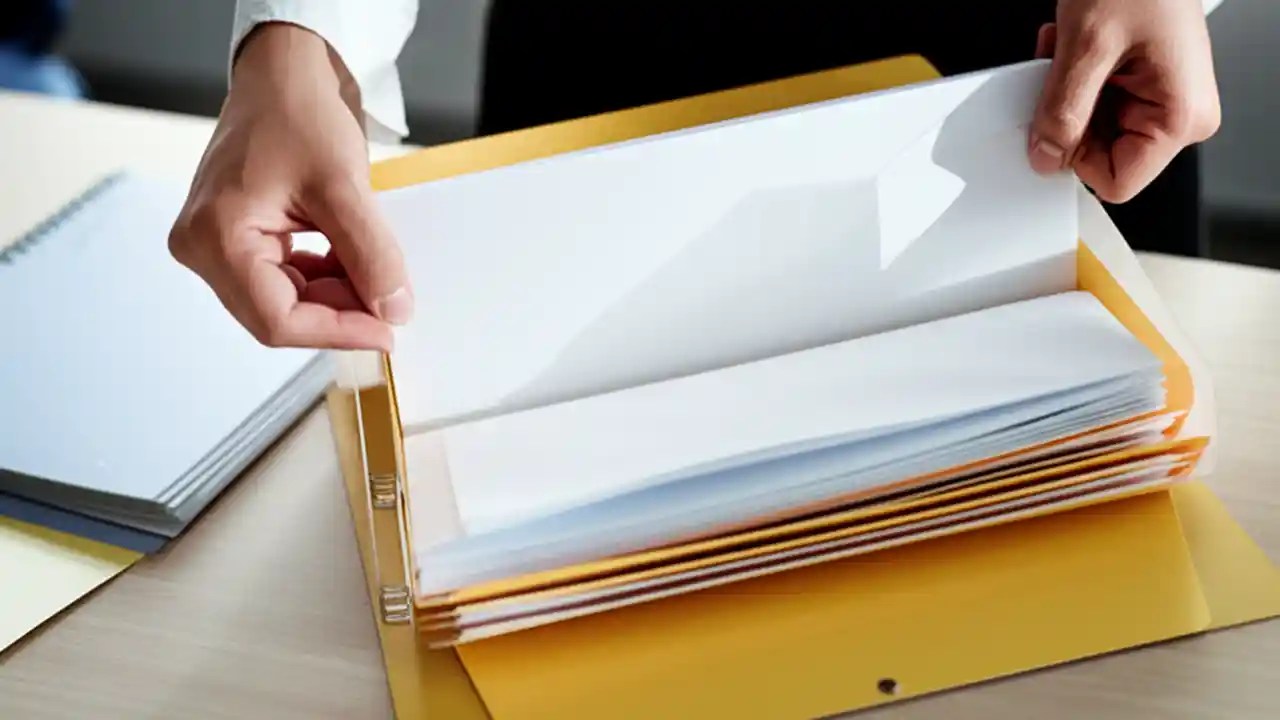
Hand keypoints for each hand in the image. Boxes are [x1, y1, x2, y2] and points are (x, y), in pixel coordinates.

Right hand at [168, 23, 411, 350]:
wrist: (283, 75)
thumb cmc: (297, 112)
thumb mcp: (344, 187)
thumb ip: (371, 255)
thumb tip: (393, 311)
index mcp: (214, 235)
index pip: (277, 318)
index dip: (338, 331)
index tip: (387, 331)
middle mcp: (201, 246)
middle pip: (277, 316)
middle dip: (338, 315)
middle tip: (390, 306)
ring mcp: (214, 246)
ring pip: (283, 303)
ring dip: (334, 299)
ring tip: (375, 278)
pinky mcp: (234, 241)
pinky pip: (282, 282)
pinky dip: (324, 282)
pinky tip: (353, 266)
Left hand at [1028, 0, 1220, 202]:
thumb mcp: (1087, 46)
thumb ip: (1063, 110)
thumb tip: (1046, 156)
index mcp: (1180, 116)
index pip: (1117, 181)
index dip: (1074, 160)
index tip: (1051, 127)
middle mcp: (1179, 113)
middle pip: (1103, 155)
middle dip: (1068, 117)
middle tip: (1059, 74)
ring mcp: (1162, 98)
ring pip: (1092, 129)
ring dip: (1067, 93)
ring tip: (1066, 51)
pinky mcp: (1143, 83)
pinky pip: (1095, 101)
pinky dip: (1072, 76)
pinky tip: (1071, 46)